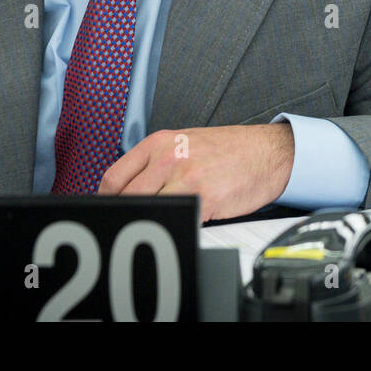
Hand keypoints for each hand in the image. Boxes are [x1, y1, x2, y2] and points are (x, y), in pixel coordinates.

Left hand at [98, 124, 293, 222]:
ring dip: (150, 222)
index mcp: (159, 143)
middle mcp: (168, 157)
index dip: (104, 200)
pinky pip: (178, 220)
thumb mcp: (184, 143)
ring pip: (148, 209)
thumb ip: (156, 163)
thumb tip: (129, 191)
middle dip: (124, 215)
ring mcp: (185, 177)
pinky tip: (181, 225)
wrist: (267, 152)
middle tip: (126, 227)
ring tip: (155, 228)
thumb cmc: (228, 151)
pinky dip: (176, 227)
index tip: (106, 212)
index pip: (114, 176)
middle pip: (126, 196)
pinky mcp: (205, 197)